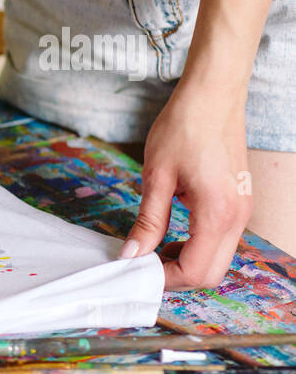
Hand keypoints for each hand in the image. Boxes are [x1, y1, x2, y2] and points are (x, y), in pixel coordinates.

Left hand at [121, 84, 250, 289]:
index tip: (135, 269)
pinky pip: (221, 240)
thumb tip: (131, 254)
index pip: (195, 271)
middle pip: (210, 273)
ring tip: (153, 246)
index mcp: (217, 213)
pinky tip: (171, 233)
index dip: (163, 278)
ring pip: (217, 259)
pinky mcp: (239, 203)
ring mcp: (243, 211)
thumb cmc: (184, 128)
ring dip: (186, 261)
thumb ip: (148, 221)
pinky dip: (196, 246)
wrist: (213, 95)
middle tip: (143, 262)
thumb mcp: (157, 177)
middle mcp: (238, 217)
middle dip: (176, 276)